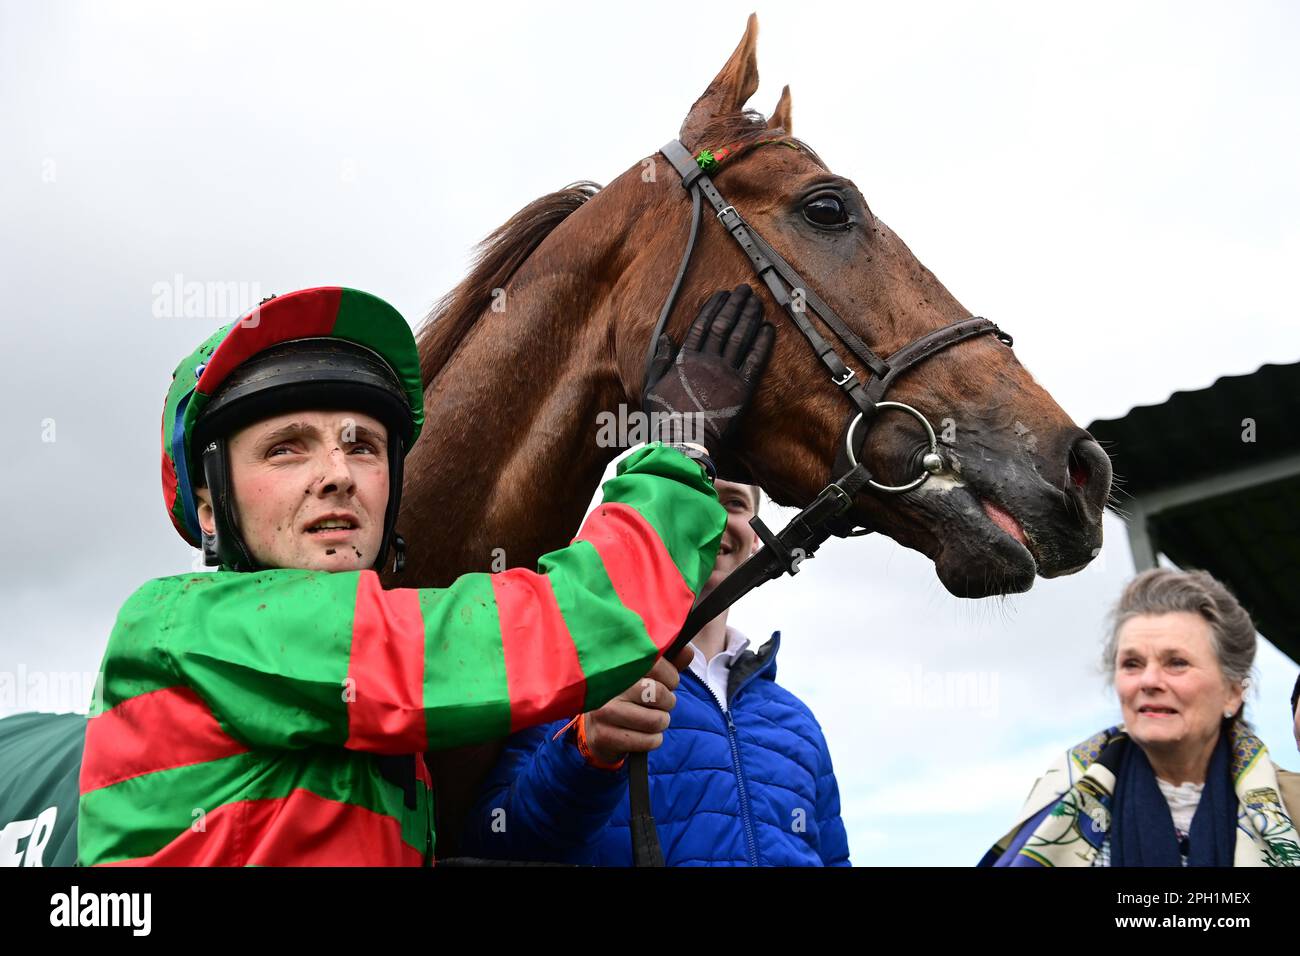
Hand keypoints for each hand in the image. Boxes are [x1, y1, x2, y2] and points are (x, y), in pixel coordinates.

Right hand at [582, 649, 691, 765]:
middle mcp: (607, 685)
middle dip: (667, 702)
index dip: (670, 676)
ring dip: (661, 722)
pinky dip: (653, 740)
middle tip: (659, 704)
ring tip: (653, 719)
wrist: (595, 730)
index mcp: (617, 664)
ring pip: (655, 720)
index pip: (655, 664)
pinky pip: (648, 741)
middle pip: (657, 694)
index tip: (668, 682)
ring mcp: (603, 711)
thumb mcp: (645, 677)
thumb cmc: (627, 697)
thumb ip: (668, 663)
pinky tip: (644, 734)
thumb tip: (687, 652)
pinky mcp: (605, 735)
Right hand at [643, 284, 773, 451]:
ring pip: (740, 337)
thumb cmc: (665, 417)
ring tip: (757, 302)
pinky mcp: (742, 388)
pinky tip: (769, 329)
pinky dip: (763, 343)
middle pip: (724, 325)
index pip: (702, 325)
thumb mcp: (652, 386)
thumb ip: (661, 360)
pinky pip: (755, 360)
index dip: (713, 307)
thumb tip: (666, 338)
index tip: (722, 294)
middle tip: (745, 290)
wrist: (684, 441)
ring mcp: (726, 373)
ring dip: (750, 317)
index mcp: (686, 359)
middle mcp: (707, 361)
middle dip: (735, 305)